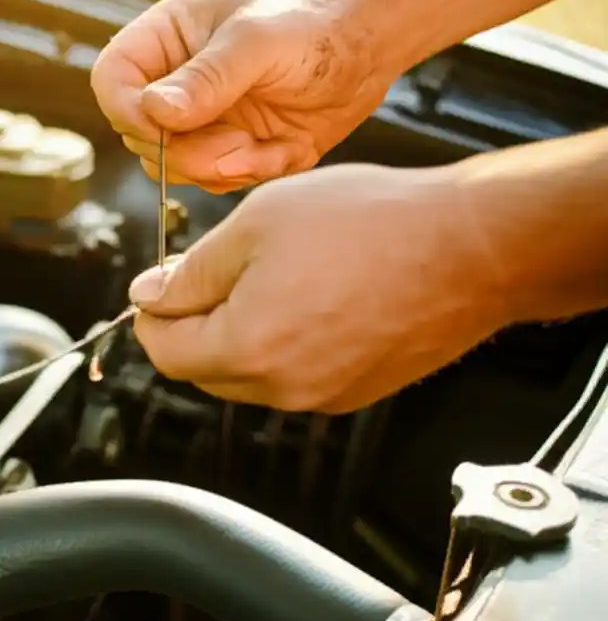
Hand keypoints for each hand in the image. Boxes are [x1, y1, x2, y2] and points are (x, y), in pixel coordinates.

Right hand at [91, 0, 395, 191]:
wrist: (369, 48)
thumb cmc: (315, 22)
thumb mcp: (260, 42)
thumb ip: (208, 77)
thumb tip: (155, 110)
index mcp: (167, 40)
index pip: (112, 80)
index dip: (127, 110)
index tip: (164, 126)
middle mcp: (175, 83)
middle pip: (139, 136)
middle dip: (187, 150)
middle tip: (237, 140)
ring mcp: (199, 120)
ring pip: (174, 168)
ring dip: (222, 167)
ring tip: (265, 143)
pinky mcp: (227, 150)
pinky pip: (215, 181)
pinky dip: (250, 175)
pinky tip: (282, 148)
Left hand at [127, 164, 510, 412]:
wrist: (472, 246)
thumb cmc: (372, 224)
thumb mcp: (256, 224)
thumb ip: (191, 271)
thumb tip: (149, 296)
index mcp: (247, 348)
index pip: (164, 352)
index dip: (152, 314)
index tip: (158, 285)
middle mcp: (283, 388)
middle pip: (202, 370)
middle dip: (193, 325)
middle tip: (212, 271)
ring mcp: (323, 397)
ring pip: (248, 375)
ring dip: (239, 334)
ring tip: (269, 275)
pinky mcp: (356, 392)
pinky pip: (293, 376)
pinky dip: (283, 343)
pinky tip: (308, 296)